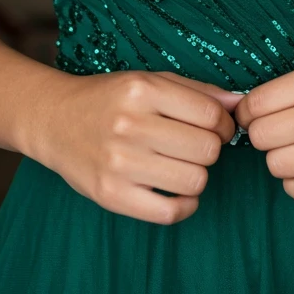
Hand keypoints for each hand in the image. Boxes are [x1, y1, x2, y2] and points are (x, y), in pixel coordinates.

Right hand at [34, 69, 240, 223]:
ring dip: (197, 175)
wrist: (55, 120)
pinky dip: (184, 206)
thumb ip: (197, 91)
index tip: (218, 127)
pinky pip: (169, 212)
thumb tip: (239, 104)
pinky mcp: (110, 195)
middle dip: (211, 149)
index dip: (225, 123)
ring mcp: (119, 163)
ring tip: (183, 165)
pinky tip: (177, 192)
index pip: (210, 114)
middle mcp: (130, 125)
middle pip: (207, 149)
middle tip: (197, 146)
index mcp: (142, 90)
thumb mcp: (150, 80)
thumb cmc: (110, 98)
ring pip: (194, 180)